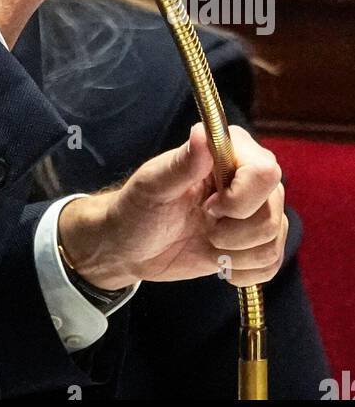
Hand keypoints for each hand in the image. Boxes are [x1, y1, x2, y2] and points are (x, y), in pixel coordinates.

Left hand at [59, 123, 287, 290]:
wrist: (131, 246)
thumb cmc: (137, 208)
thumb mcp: (153, 185)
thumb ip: (183, 163)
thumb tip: (203, 134)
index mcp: (227, 152)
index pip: (266, 172)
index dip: (240, 199)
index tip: (208, 208)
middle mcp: (248, 178)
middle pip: (273, 212)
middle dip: (235, 233)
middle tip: (204, 228)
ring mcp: (254, 211)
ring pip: (274, 241)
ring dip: (237, 254)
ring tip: (208, 242)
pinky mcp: (253, 242)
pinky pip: (271, 263)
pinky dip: (245, 272)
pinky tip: (219, 263)